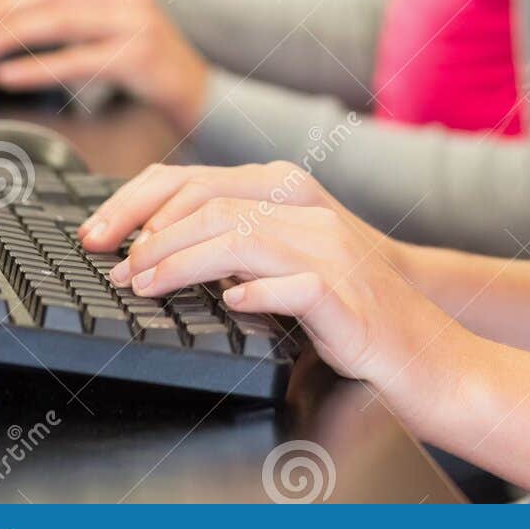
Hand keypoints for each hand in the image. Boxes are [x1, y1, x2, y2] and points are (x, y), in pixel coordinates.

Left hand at [0, 0, 210, 128]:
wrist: (195, 90)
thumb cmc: (144, 62)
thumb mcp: (110, 24)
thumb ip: (73, 13)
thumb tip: (10, 18)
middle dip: (4, 14)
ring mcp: (134, 22)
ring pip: (61, 21)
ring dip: (14, 36)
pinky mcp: (137, 55)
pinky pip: (75, 60)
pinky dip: (36, 68)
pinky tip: (9, 76)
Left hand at [81, 162, 463, 400]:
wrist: (428, 348)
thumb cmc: (354, 310)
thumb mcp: (289, 263)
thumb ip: (240, 244)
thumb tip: (160, 247)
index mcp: (288, 194)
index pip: (197, 180)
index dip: (139, 204)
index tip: (101, 237)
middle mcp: (306, 212)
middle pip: (211, 204)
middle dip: (150, 236)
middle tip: (117, 269)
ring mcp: (329, 250)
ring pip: (242, 237)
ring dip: (181, 263)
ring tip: (145, 286)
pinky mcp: (346, 295)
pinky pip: (294, 284)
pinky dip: (255, 293)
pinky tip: (230, 305)